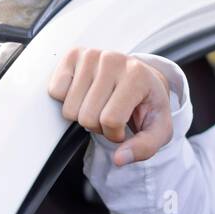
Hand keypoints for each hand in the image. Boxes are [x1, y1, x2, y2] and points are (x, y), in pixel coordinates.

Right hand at [47, 48, 172, 165]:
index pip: (111, 120)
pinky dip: (68, 100)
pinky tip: (86, 94)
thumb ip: (145, 148)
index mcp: (137, 75)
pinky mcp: (73, 55)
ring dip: (83, 115)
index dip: (115, 134)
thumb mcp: (158, 129)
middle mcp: (113, 60)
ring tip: (100, 105)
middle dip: (98, 126)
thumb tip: (119, 158)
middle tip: (111, 114)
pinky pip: (55, 91)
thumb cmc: (148, 104)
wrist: (143, 79)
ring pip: (69, 108)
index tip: (124, 127)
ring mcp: (91, 55)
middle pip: (87, 117)